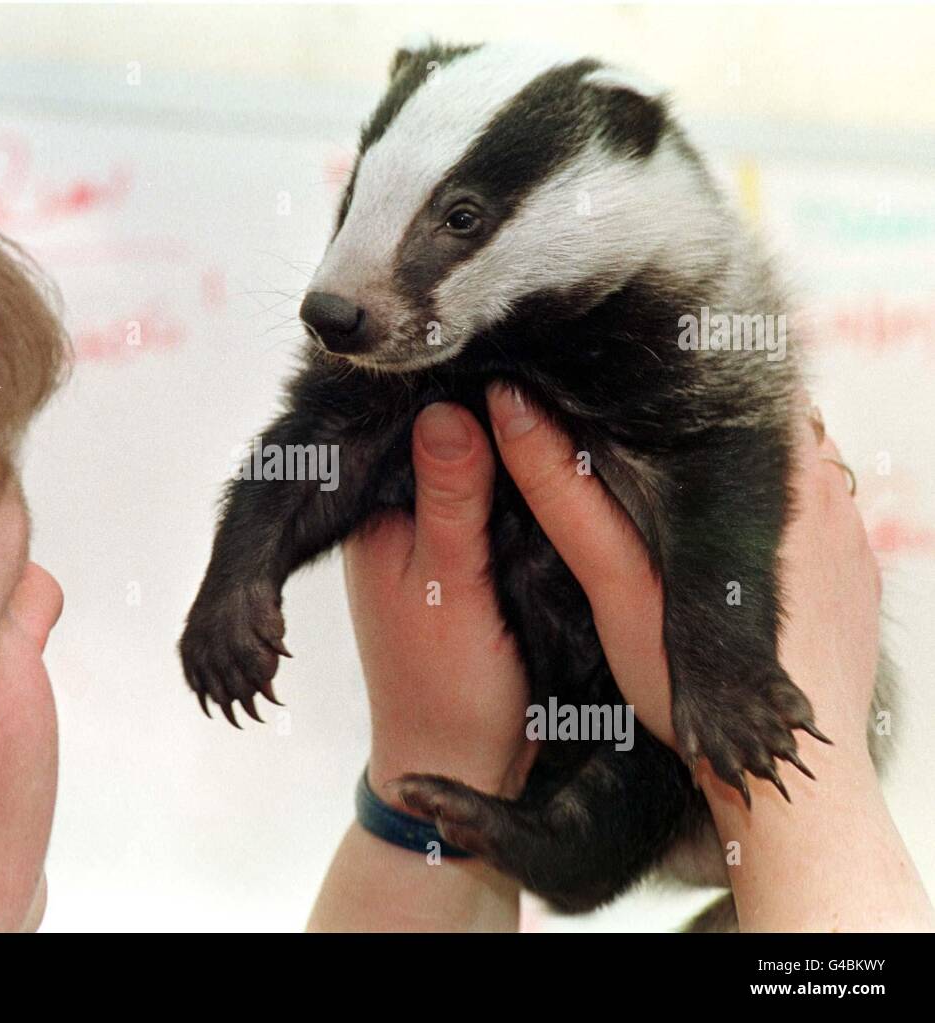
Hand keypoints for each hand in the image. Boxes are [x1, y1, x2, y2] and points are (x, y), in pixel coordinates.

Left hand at [344, 402, 536, 808]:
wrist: (463, 765)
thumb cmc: (446, 687)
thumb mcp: (450, 584)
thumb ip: (450, 501)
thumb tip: (446, 409)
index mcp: (377, 517)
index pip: (416, 428)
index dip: (464, 391)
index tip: (520, 360)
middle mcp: (401, 518)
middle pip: (449, 442)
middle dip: (495, 413)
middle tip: (562, 372)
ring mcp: (438, 538)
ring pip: (480, 469)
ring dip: (517, 445)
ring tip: (572, 398)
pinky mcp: (473, 559)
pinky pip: (500, 504)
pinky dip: (527, 485)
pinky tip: (567, 457)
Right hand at [482, 382, 880, 790]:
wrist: (783, 781)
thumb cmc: (701, 688)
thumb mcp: (616, 584)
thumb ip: (566, 494)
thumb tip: (512, 409)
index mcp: (779, 478)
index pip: (739, 382)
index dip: (681, 378)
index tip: (634, 386)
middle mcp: (830, 496)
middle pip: (764, 420)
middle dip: (707, 425)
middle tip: (643, 439)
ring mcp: (850, 539)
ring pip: (791, 469)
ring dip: (741, 472)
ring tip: (682, 495)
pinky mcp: (855, 578)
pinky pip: (812, 517)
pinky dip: (769, 518)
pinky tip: (727, 556)